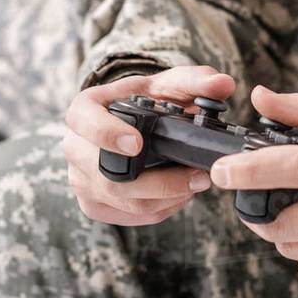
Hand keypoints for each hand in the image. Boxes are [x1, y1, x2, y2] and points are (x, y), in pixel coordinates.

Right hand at [62, 65, 234, 225]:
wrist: (133, 124)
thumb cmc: (147, 101)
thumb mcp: (168, 84)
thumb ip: (196, 81)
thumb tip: (223, 84)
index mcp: (84, 109)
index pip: (83, 122)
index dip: (107, 134)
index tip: (137, 144)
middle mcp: (74, 146)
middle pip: (107, 175)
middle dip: (158, 181)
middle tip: (198, 177)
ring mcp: (80, 179)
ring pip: (122, 201)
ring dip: (166, 198)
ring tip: (197, 184)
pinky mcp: (93, 204)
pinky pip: (128, 216)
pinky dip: (160, 209)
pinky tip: (180, 195)